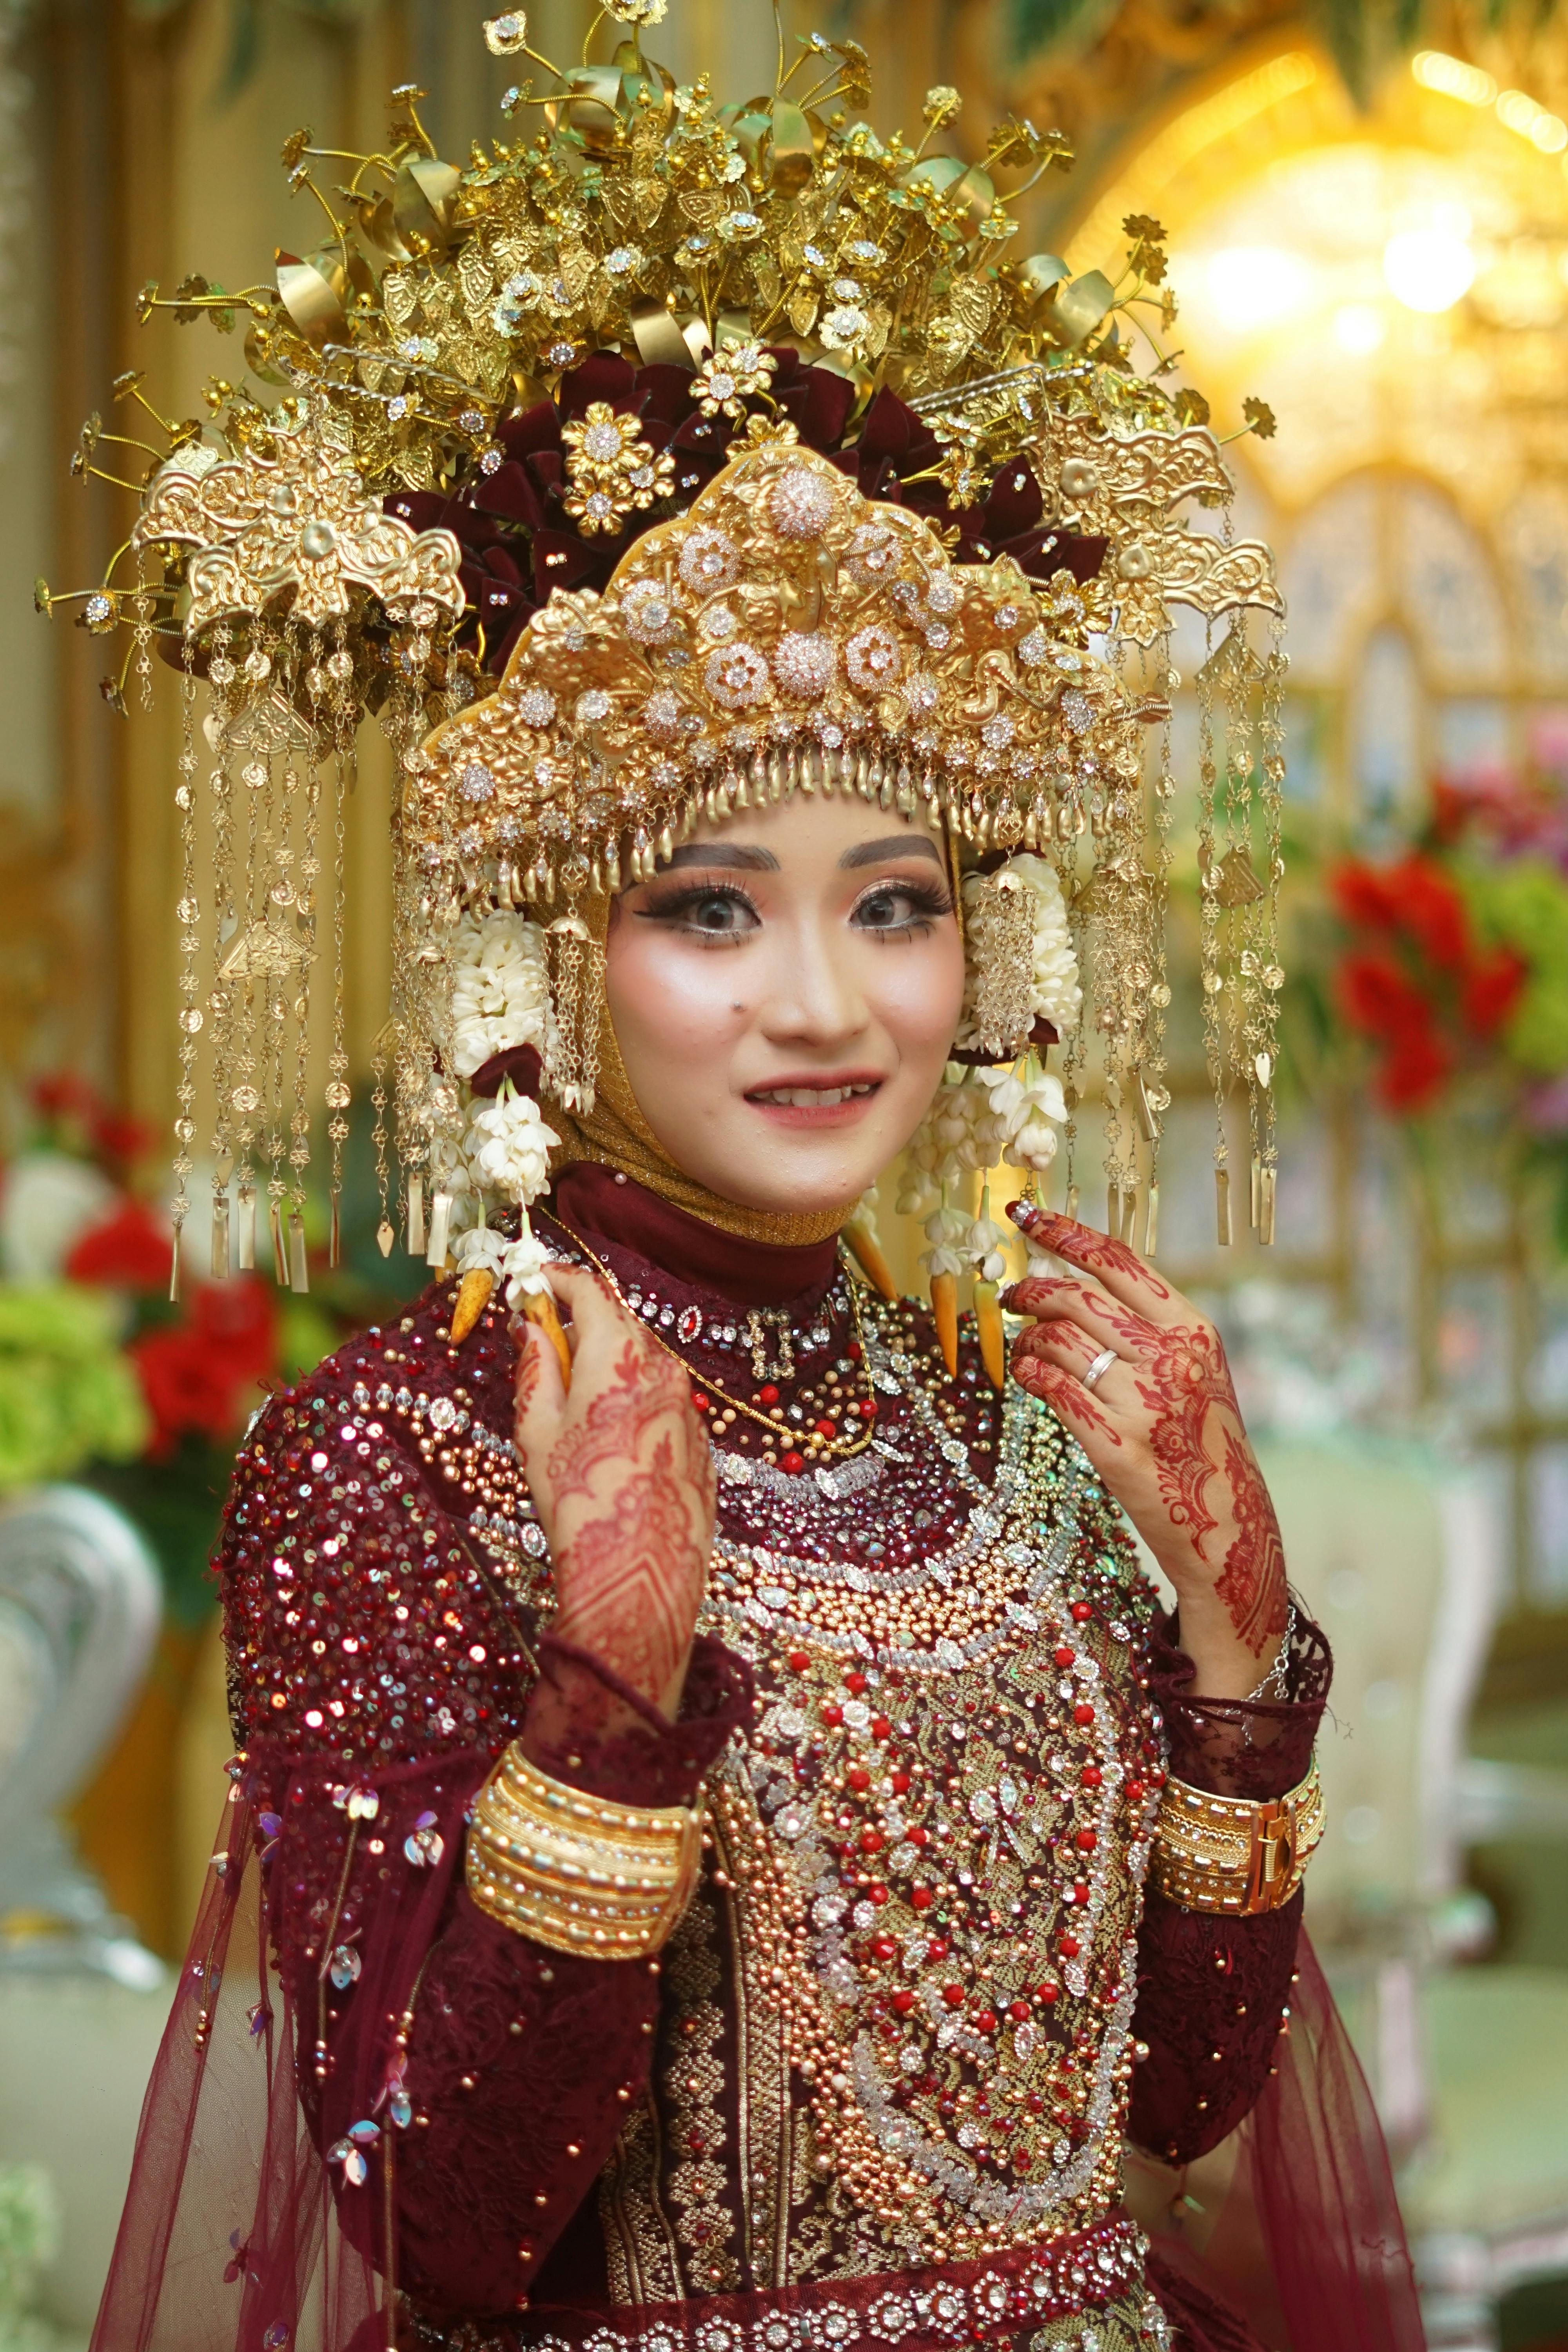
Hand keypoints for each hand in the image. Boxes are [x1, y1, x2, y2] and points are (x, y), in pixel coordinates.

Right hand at [514, 1262, 714, 1719]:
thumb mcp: (537, 1430)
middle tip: (544, 1347)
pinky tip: (608, 1444)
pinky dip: (633, 1405)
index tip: (534, 1280)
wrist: (636, 1575)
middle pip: (620, 1326)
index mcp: (618, 1357)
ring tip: (573, 1408)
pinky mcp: (699, 1442)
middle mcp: (662, 1371)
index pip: (590, 1292)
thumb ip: (535, 1368)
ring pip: (643, 1367)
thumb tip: (529, 1327)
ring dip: (608, 1369)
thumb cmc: (577, 1500)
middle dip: (580, 1326)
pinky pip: (662, 1405)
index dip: (558, 1280)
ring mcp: (687, 1407)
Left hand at [1005, 1205, 1286, 1701]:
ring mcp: (1144, 1402)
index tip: (1023, 1212)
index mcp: (1193, 1329)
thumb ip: (1152, 1325)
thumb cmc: (1203, 1437)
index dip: (1063, 1230)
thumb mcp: (1198, 1368)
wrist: (1224, 1519)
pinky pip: (1052, 1390)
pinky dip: (1029, 1374)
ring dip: (1027, 1339)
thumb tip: (1081, 1277)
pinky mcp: (1115, 1445)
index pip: (1118, 1260)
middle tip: (1011, 1293)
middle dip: (1032, 1289)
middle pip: (1077, 1297)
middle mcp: (1171, 1358)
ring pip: (1057, 1342)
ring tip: (1024, 1348)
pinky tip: (1026, 1375)